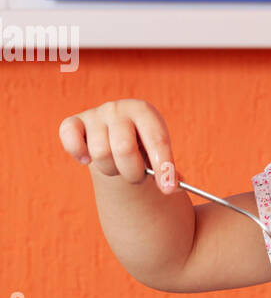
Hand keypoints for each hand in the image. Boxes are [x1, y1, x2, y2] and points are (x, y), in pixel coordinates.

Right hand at [59, 99, 179, 192]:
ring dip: (111, 170)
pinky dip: (78, 153)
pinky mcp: (73, 123)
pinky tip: (87, 158)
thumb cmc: (141, 146)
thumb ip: (167, 171)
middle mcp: (118, 109)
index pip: (157, 140)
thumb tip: (173, 187)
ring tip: (117, 165)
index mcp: (144, 111)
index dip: (164, 167)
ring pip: (100, 154)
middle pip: (124, 149)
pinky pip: (70, 139)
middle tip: (137, 177)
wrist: (116, 135)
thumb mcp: (158, 154)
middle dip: (133, 173)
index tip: (168, 189)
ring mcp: (94, 114)